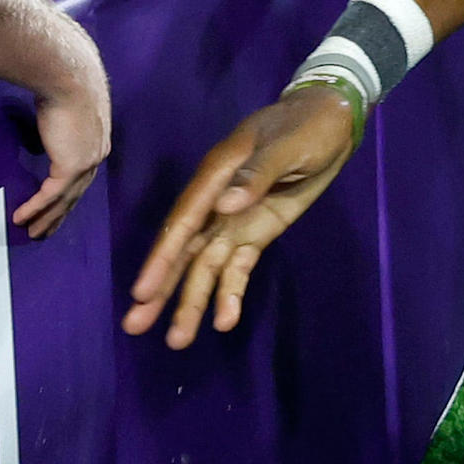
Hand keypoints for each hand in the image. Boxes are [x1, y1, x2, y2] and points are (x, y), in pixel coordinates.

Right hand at [12, 44, 110, 237]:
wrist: (69, 75)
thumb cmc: (63, 80)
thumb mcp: (60, 107)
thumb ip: (53, 126)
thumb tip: (37, 138)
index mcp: (96, 140)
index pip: (82, 174)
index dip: (68, 192)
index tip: (56, 205)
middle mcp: (96, 153)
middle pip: (76, 193)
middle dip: (60, 215)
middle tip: (45, 231)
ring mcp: (86, 162)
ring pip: (64, 199)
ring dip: (46, 219)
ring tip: (31, 233)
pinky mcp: (71, 165)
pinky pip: (50, 194)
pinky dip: (34, 207)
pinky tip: (20, 218)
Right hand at [124, 87, 361, 341]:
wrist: (328, 122)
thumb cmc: (305, 128)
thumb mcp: (286, 146)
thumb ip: (256, 174)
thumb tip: (225, 205)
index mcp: (216, 176)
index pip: (183, 222)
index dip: (162, 258)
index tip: (142, 291)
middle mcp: (215, 203)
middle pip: (183, 251)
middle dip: (160, 289)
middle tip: (135, 326)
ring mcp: (233, 221)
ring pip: (204, 267)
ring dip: (191, 302)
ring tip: (177, 341)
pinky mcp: (254, 234)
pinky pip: (237, 268)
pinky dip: (230, 293)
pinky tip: (224, 321)